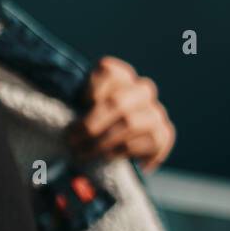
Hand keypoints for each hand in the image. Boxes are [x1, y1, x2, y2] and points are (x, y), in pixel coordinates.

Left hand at [65, 56, 175, 172]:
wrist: (111, 145)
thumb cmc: (90, 123)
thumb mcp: (78, 109)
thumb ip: (73, 107)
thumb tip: (65, 126)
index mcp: (119, 76)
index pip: (108, 71)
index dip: (91, 89)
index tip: (78, 104)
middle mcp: (141, 90)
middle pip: (118, 102)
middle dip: (91, 125)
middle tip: (73, 141)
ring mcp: (155, 112)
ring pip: (132, 124)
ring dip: (104, 142)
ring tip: (85, 154)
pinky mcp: (164, 134)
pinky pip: (150, 142)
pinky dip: (127, 152)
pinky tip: (110, 160)